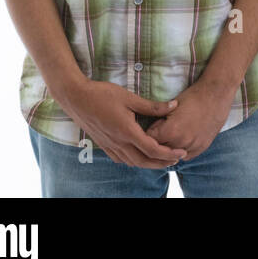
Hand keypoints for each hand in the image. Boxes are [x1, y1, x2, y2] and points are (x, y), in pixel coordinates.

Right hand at [58, 79, 187, 167]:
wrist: (76, 98)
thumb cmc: (103, 94)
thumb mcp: (130, 98)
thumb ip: (152, 106)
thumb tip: (174, 105)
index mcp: (127, 132)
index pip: (152, 149)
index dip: (169, 153)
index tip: (181, 152)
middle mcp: (118, 142)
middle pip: (143, 161)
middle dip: (162, 163)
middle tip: (176, 159)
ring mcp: (109, 145)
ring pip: (132, 162)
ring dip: (148, 164)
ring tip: (162, 159)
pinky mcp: (103, 144)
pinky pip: (121, 159)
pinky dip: (133, 161)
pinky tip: (139, 156)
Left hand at [144, 78, 235, 160]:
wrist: (216, 95)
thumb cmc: (192, 97)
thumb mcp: (170, 107)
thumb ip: (158, 122)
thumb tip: (148, 131)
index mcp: (171, 131)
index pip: (149, 139)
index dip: (151, 131)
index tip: (155, 124)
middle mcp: (181, 142)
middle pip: (159, 149)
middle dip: (159, 141)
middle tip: (163, 130)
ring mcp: (193, 146)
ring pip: (172, 155)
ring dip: (170, 147)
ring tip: (174, 134)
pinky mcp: (202, 148)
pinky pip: (185, 156)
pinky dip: (182, 150)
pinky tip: (184, 138)